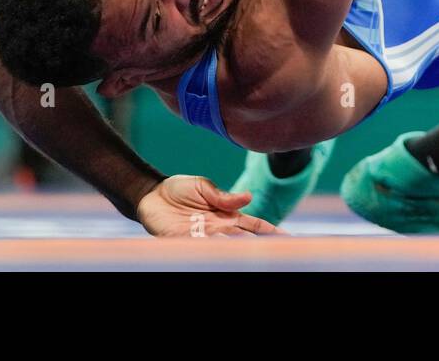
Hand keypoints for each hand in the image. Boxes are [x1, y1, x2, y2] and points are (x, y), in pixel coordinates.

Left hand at [135, 174, 285, 236]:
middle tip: (273, 251)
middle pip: (243, 239)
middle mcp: (218, 230)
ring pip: (224, 246)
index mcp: (226, 216)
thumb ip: (224, 195)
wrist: (151, 194)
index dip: (269, 232)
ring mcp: (201, 238)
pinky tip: (218, 245)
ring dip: (236, 248)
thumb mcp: (203, 186)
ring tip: (251, 251)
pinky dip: (210, 248)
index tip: (288, 239)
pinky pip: (199, 247)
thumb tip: (249, 197)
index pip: (253, 226)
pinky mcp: (182, 242)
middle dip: (257, 246)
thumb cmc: (179, 189)